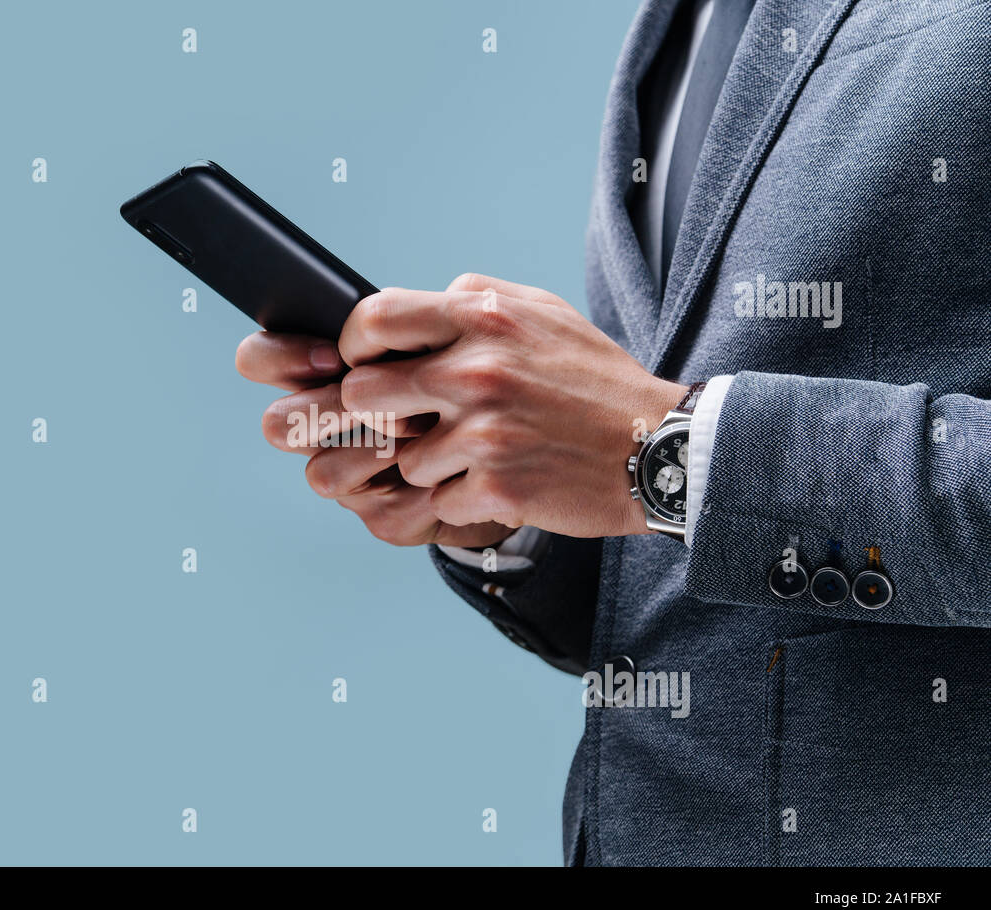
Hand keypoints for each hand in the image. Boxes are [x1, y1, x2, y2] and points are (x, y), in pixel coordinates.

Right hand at [235, 329, 513, 546]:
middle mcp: (328, 428)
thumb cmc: (489, 379)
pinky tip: (456, 465)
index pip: (264, 357)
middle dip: (319, 410)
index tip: (336, 355)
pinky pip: (383, 507)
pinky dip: (422, 482)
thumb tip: (391, 306)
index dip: (281, 355)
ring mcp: (353, 478)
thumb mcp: (458, 331)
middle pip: (277, 424)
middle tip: (366, 396)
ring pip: (321, 473)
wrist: (540, 442)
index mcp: (330, 371)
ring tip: (422, 427)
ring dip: (372, 447)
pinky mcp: (388, 518)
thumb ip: (415, 317)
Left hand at [337, 273, 688, 537]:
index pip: (374, 318)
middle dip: (380, 414)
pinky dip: (467, 499)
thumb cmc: (594, 380)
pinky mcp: (496, 487)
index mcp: (483, 318)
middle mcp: (476, 371)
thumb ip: (474, 301)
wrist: (660, 446)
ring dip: (435, 466)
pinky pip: (442, 500)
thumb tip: (416, 309)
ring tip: (486, 455)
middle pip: (361, 394)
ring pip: (404, 459)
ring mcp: (485, 433)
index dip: (356, 346)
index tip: (368, 365)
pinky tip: (507, 482)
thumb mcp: (541, 312)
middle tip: (412, 423)